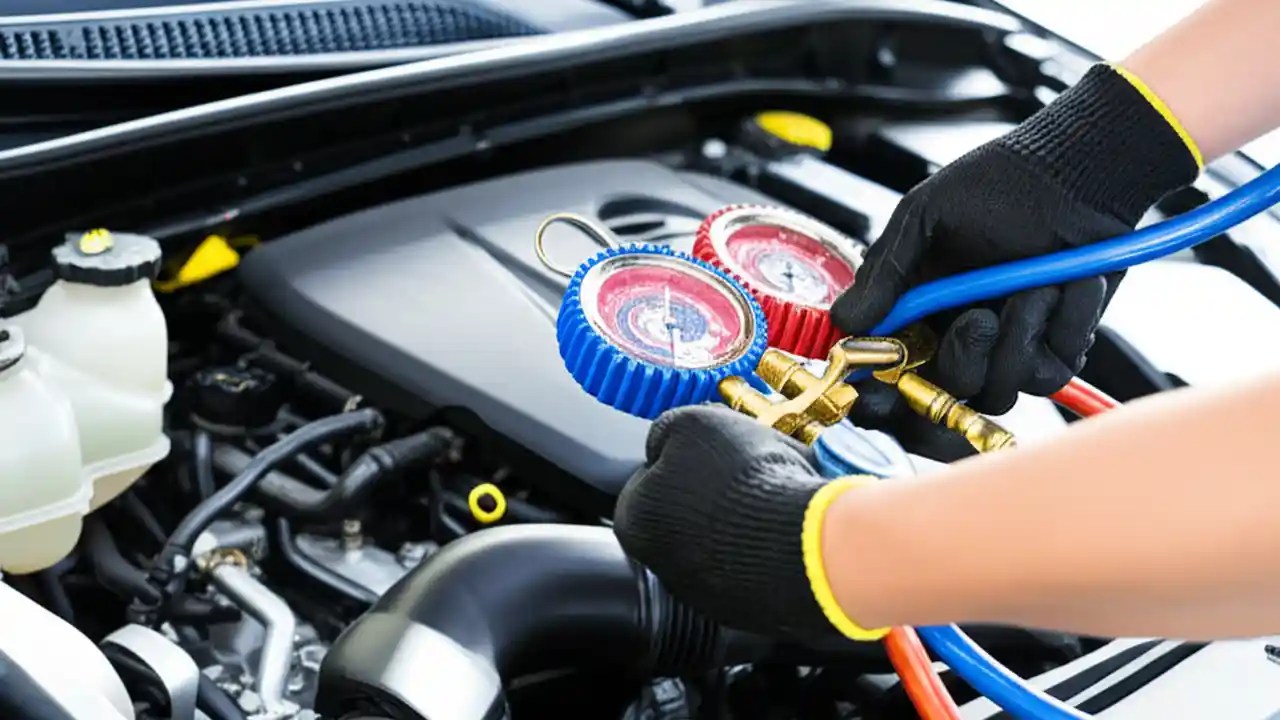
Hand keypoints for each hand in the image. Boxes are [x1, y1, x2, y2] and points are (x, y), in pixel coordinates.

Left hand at [614, 405, 882, 642]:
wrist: (805, 544)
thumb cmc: (739, 477)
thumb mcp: (691, 423)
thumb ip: (665, 432)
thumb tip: (661, 444)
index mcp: (635, 522)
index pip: (647, 483)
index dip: (678, 460)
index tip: (706, 452)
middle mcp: (660, 567)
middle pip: (684, 516)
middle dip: (710, 495)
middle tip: (743, 472)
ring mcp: (704, 596)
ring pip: (720, 544)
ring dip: (740, 523)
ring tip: (773, 498)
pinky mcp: (745, 613)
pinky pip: (752, 570)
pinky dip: (766, 550)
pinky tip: (787, 529)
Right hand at [832, 64, 1197, 430]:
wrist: (1074, 173)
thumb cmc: (996, 186)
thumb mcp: (923, 217)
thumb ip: (884, 273)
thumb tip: (844, 322)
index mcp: (915, 315)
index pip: (886, 377)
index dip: (880, 397)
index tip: (883, 392)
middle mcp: (956, 340)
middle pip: (944, 398)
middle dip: (961, 362)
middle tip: (978, 318)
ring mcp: (1007, 350)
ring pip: (999, 393)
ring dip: (1018, 338)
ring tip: (1034, 283)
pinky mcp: (1057, 350)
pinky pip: (1053, 373)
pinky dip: (1064, 325)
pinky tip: (1067, 283)